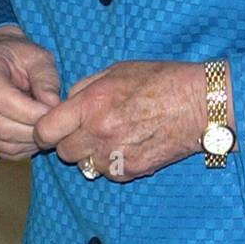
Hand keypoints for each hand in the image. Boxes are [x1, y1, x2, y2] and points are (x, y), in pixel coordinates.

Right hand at [0, 25, 61, 159]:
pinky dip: (22, 149)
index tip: (52, 111)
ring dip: (29, 142)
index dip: (29, 111)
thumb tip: (52, 106)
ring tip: (47, 130)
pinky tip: (35, 137)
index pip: (0, 99)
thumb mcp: (38, 57)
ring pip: (0, 142)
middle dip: (32, 130)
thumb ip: (46, 80)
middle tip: (54, 126)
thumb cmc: (20, 56)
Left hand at [31, 60, 226, 181]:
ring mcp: (115, 155)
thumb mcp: (117, 70)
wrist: (198, 104)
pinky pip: (108, 173)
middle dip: (71, 142)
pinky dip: (113, 163)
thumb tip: (65, 104)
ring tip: (114, 135)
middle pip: (63, 153)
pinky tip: (129, 144)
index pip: (45, 131)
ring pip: (85, 166)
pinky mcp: (131, 170)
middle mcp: (99, 133)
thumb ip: (84, 88)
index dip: (46, 130)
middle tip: (88, 129)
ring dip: (92, 154)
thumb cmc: (160, 80)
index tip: (53, 127)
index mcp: (91, 104)